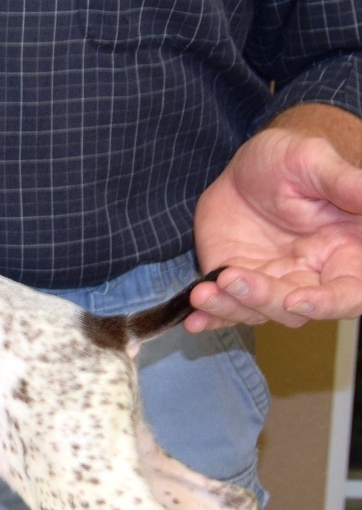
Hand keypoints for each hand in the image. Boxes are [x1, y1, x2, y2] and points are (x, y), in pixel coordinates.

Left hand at [187, 104, 361, 331]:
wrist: (243, 166)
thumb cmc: (289, 159)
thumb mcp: (314, 162)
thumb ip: (346, 184)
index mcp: (344, 252)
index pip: (348, 293)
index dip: (328, 303)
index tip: (297, 299)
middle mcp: (310, 275)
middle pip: (294, 309)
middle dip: (263, 299)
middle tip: (231, 277)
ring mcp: (270, 281)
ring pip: (257, 312)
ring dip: (230, 306)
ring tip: (203, 292)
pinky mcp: (235, 282)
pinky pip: (227, 309)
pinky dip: (211, 318)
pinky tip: (192, 321)